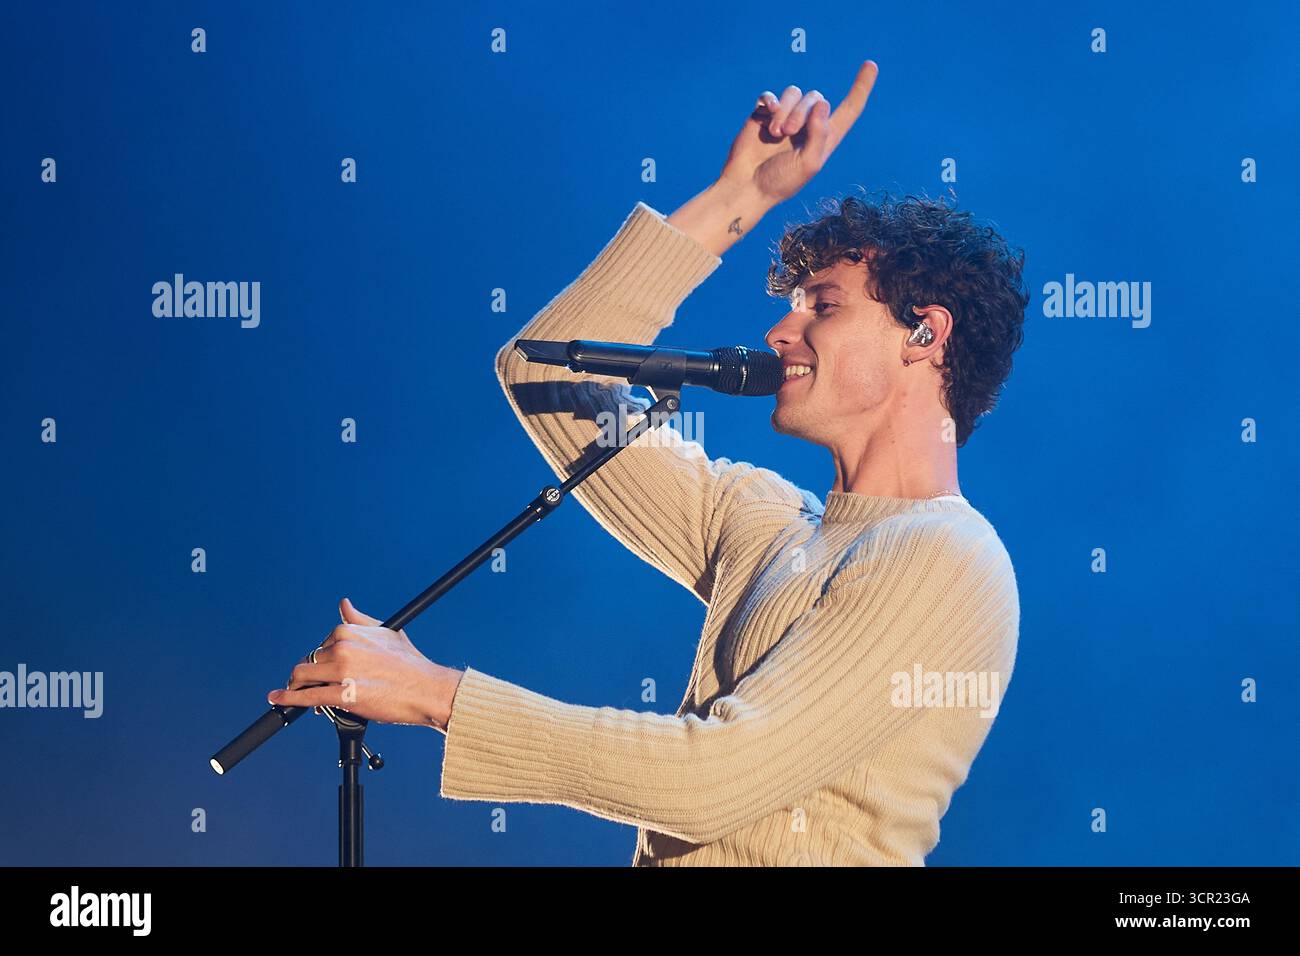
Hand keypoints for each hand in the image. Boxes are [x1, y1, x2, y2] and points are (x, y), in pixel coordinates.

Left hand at [267, 598, 463, 730]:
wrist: (427, 689)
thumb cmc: (410, 663)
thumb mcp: (387, 632)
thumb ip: (360, 620)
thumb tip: (343, 605)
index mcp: (350, 631)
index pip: (321, 644)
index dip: (322, 659)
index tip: (326, 669)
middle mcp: (343, 647)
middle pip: (309, 661)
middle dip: (308, 674)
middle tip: (311, 685)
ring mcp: (342, 672)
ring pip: (302, 677)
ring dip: (295, 685)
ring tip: (296, 691)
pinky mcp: (342, 695)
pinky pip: (307, 697)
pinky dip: (288, 698)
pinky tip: (277, 698)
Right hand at [718, 59, 878, 206]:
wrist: (747, 185)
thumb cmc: (780, 182)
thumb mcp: (808, 164)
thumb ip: (819, 134)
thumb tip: (823, 103)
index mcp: (825, 138)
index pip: (849, 110)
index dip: (860, 88)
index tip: (871, 65)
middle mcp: (808, 125)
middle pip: (815, 97)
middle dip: (802, 112)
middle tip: (788, 132)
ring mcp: (785, 117)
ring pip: (794, 93)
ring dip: (785, 110)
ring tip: (775, 132)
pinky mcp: (764, 114)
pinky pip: (771, 96)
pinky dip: (770, 101)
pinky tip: (766, 113)